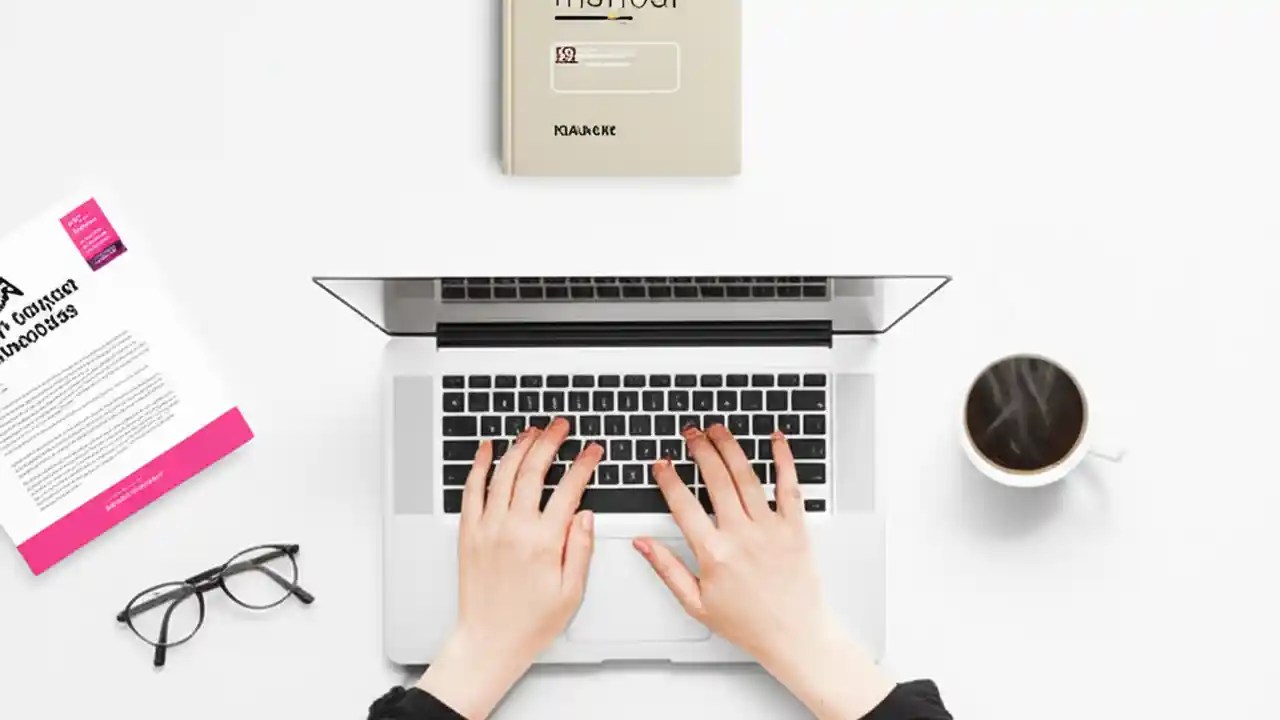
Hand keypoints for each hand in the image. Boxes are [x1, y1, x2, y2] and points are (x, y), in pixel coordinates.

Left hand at [418, 419, 601, 719]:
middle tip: (562, 426)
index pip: (568, 489)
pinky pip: (471, 490)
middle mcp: (513, 529)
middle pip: (533, 471)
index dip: (584, 464)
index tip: (592, 451)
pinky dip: (479, 465)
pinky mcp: (469, 533)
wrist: (488, 641)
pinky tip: (488, 449)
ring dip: (520, 446)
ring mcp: (487, 528)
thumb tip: (585, 514)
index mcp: (543, 542)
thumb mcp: (571, 592)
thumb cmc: (530, 622)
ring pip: (503, 473)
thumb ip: (580, 549)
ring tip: (534, 431)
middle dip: (551, 441)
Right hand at [637, 425, 894, 719]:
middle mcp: (742, 536)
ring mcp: (771, 529)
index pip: (683, 505)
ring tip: (717, 430)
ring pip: (746, 477)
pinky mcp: (796, 528)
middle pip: (715, 480)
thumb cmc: (748, 623)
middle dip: (700, 451)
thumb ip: (667, 569)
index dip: (669, 480)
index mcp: (714, 554)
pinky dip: (784, 459)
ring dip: (730, 448)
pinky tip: (776, 439)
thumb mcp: (696, 603)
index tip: (661, 464)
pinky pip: (790, 486)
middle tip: (690, 434)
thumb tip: (642, 543)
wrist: (795, 636)